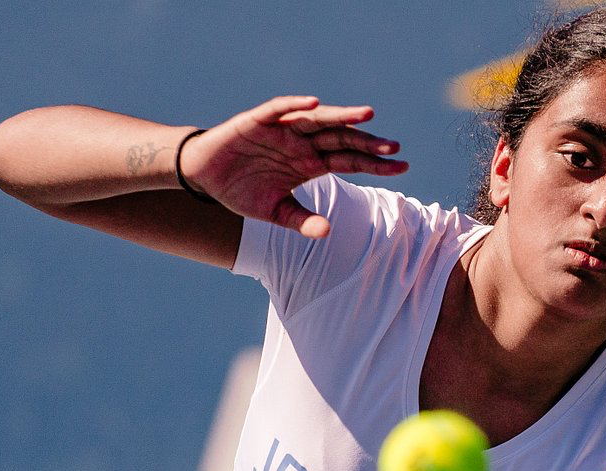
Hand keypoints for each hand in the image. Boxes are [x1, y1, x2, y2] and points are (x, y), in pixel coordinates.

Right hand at [178, 95, 408, 237]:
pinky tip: (314, 104)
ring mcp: (281, 130)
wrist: (204, 176)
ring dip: (341, 116)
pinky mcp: (257, 121)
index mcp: (310, 164)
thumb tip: (327, 232)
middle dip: (367, 142)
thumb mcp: (274, 212)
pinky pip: (279, 110)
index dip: (374, 163)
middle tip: (394, 146)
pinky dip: (295, 106)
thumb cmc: (242, 191)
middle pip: (341, 139)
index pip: (350, 161)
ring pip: (318, 120)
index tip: (401, 166)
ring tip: (367, 115)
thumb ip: (301, 220)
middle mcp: (302, 143)